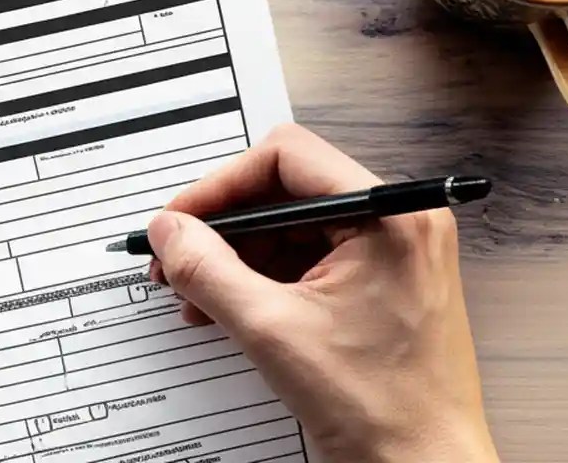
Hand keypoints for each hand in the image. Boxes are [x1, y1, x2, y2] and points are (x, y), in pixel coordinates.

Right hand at [147, 124, 498, 462]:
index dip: (221, 185)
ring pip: (291, 227)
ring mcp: (392, 252)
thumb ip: (207, 270)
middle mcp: (398, 221)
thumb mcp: (270, 330)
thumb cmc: (384, 410)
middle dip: (224, 227)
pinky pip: (308, 259)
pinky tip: (226, 307)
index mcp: (389, 215)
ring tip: (196, 293)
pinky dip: (262, 279)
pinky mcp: (380, 282)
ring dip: (237, 257)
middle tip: (177, 256)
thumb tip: (168, 232)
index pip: (286, 158)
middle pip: (286, 190)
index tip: (182, 218)